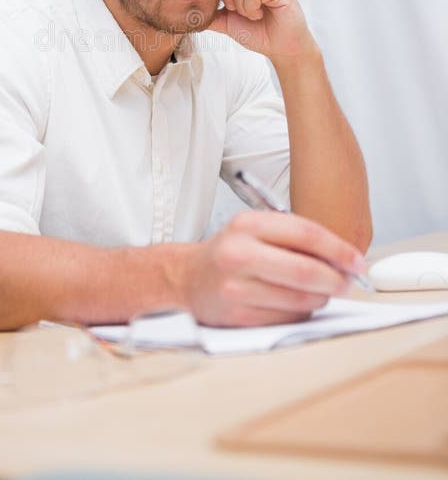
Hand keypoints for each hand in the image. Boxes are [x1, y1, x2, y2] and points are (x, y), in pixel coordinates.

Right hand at [183, 211, 367, 326]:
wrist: (186, 278)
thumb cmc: (229, 253)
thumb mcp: (254, 230)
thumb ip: (293, 239)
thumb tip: (343, 260)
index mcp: (247, 224)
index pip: (305, 233)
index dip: (338, 249)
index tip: (356, 261)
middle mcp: (238, 254)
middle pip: (305, 271)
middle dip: (336, 280)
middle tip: (347, 283)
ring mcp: (236, 287)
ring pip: (299, 299)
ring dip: (320, 299)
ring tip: (319, 292)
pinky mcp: (237, 316)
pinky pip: (286, 318)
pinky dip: (300, 313)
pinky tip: (295, 304)